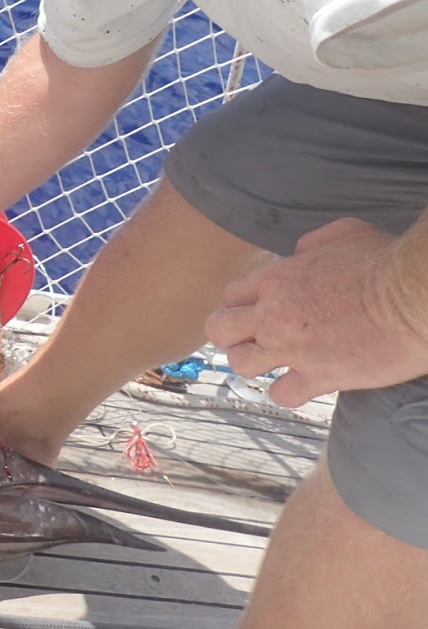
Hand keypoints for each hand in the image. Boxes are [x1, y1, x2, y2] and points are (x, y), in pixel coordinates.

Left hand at [205, 218, 427, 407]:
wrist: (412, 298)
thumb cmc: (386, 262)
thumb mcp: (343, 234)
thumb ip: (312, 243)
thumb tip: (300, 251)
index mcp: (276, 278)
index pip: (231, 296)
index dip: (240, 307)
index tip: (255, 313)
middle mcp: (273, 314)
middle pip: (219, 330)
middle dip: (231, 336)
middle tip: (253, 340)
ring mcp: (292, 347)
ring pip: (241, 364)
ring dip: (255, 365)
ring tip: (276, 363)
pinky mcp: (319, 376)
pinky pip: (282, 394)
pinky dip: (288, 392)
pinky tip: (303, 384)